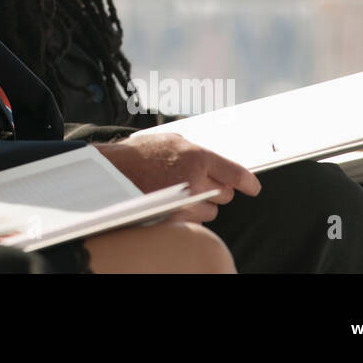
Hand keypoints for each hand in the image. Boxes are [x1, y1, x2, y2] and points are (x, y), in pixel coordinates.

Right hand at [93, 131, 259, 223]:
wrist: (110, 173)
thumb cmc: (136, 155)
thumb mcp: (170, 140)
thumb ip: (195, 150)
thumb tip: (213, 160)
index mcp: (197, 157)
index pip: (235, 173)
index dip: (247, 182)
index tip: (252, 187)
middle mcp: (195, 182)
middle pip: (224, 194)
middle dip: (216, 189)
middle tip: (198, 182)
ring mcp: (185, 203)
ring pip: (210, 211)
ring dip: (201, 204)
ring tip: (178, 192)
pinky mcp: (174, 219)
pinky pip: (194, 222)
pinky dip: (187, 216)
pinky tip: (171, 203)